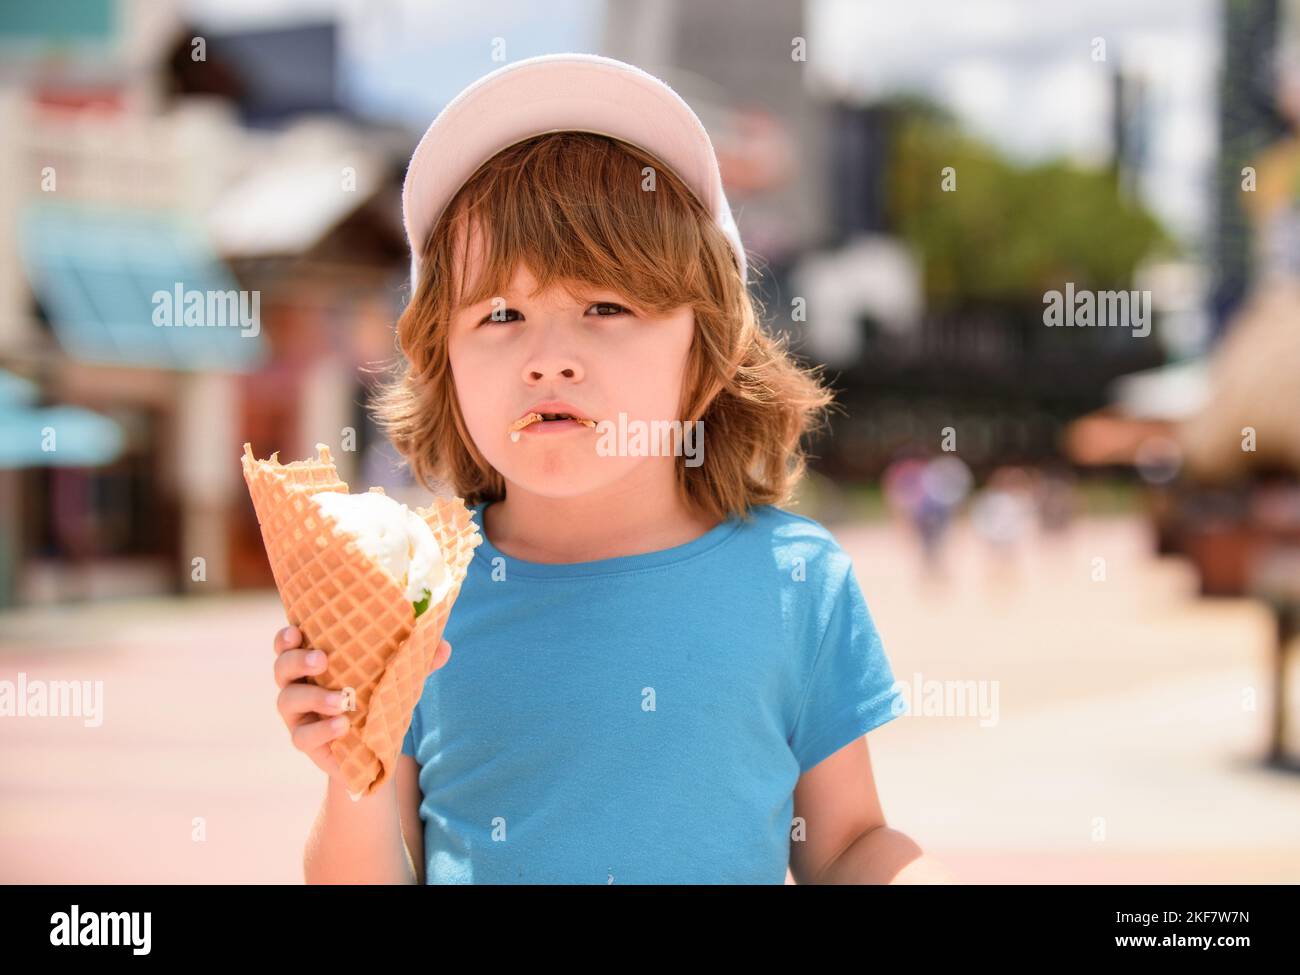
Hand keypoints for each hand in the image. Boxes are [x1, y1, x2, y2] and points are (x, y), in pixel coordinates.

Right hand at [271, 625, 452, 784]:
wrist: (371, 749)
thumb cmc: (376, 698)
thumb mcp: (396, 677)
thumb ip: (416, 661)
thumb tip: (444, 647)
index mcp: (313, 661)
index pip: (287, 643)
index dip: (285, 637)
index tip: (297, 630)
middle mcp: (297, 684)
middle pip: (282, 668)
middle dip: (297, 660)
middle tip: (322, 659)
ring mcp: (297, 715)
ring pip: (287, 701)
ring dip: (313, 697)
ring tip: (340, 700)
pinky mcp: (306, 741)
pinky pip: (303, 736)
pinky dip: (322, 730)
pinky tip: (342, 726)